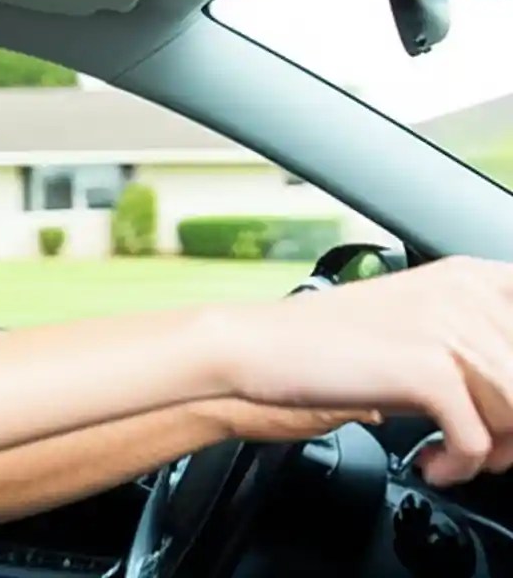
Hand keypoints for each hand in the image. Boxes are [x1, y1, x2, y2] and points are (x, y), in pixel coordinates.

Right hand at [214, 256, 512, 486]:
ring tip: (453, 456)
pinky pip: (476, 441)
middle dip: (509, 428)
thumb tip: (507, 398)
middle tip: (475, 443)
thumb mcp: (410, 331)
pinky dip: (458, 465)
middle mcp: (466, 294)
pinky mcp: (426, 371)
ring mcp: (448, 330)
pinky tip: (431, 463)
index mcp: (468, 277)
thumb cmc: (320, 343)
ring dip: (489, 451)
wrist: (254, 347)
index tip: (497, 410)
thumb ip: (465, 351)